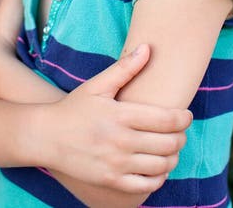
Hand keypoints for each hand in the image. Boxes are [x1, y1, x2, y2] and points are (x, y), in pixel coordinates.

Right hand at [44, 44, 191, 195]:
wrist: (46, 137)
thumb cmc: (74, 108)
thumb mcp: (98, 85)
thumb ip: (125, 69)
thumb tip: (147, 48)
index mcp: (121, 115)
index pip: (166, 119)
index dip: (183, 119)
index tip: (187, 116)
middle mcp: (121, 141)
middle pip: (168, 143)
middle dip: (181, 138)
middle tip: (181, 132)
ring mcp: (116, 164)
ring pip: (161, 165)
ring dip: (173, 157)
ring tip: (171, 149)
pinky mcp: (110, 181)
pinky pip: (145, 185)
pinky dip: (158, 178)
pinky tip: (158, 168)